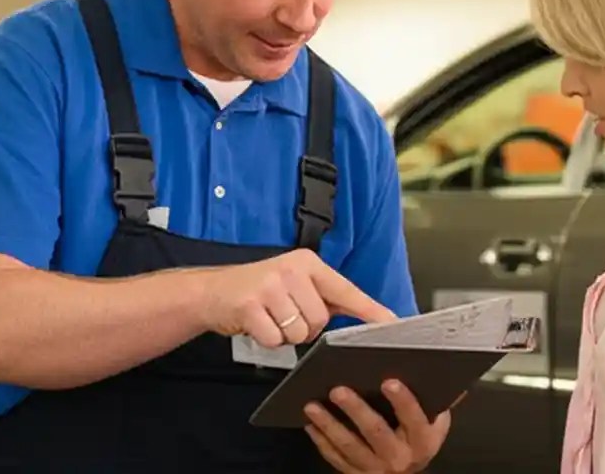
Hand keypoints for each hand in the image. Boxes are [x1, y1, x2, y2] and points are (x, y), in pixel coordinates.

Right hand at [197, 249, 395, 346]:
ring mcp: (269, 286)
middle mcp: (291, 270)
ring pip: (299, 333)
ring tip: (269, 318)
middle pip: (320, 320)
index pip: (346, 290)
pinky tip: (255, 323)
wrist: (211, 292)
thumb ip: (328, 298)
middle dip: (305, 327)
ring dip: (284, 335)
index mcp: (308, 263)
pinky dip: (265, 340)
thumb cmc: (259, 292)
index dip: (370, 310)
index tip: (393, 323)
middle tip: (283, 315)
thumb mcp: (295, 285)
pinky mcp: (250, 304)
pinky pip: (274, 339)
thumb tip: (368, 315)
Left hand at [303, 380, 462, 472]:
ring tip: (312, 405)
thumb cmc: (418, 439)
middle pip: (376, 432)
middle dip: (356, 410)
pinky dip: (321, 440)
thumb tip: (447, 368)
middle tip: (338, 389)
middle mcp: (400, 457)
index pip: (414, 419)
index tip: (390, 381)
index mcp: (422, 440)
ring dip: (329, 425)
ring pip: (350, 446)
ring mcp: (376, 468)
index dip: (403, 401)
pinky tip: (311, 423)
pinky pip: (336, 458)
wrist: (407, 473)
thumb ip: (438, 399)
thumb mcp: (435, 422)